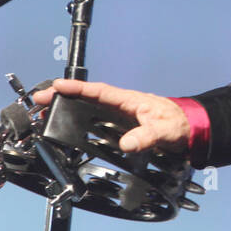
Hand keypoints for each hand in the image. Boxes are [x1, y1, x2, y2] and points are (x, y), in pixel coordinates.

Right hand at [32, 78, 190, 155]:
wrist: (191, 132)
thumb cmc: (180, 125)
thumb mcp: (164, 131)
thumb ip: (146, 136)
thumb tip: (128, 143)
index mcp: (130, 100)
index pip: (99, 90)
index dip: (77, 88)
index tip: (57, 86)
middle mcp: (121, 106)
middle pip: (86, 98)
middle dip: (62, 97)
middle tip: (39, 100)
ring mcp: (119, 116)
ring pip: (87, 109)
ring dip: (66, 109)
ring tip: (44, 113)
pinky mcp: (120, 128)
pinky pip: (94, 122)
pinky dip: (78, 122)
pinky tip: (66, 128)